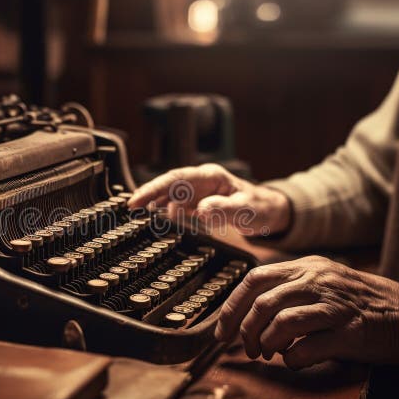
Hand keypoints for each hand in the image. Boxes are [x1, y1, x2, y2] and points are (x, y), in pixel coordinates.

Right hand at [127, 163, 291, 236]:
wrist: (269, 211)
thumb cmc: (261, 207)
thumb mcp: (248, 210)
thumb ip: (226, 210)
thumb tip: (202, 211)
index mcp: (210, 176)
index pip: (176, 179)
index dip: (155, 188)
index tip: (138, 199)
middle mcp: (201, 182)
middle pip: (168, 185)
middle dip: (148, 194)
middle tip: (129, 208)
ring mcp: (198, 193)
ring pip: (170, 195)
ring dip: (154, 203)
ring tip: (136, 215)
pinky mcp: (198, 204)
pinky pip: (177, 206)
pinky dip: (165, 213)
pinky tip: (155, 221)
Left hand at [215, 256, 398, 368]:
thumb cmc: (363, 302)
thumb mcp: (324, 280)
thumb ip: (290, 287)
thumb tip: (248, 312)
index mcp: (308, 265)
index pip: (254, 278)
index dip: (231, 306)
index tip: (223, 329)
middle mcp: (318, 279)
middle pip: (262, 302)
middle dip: (245, 330)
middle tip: (247, 348)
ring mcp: (334, 304)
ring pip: (281, 323)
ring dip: (267, 345)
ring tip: (270, 354)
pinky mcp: (349, 331)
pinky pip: (306, 347)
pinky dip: (292, 359)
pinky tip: (295, 360)